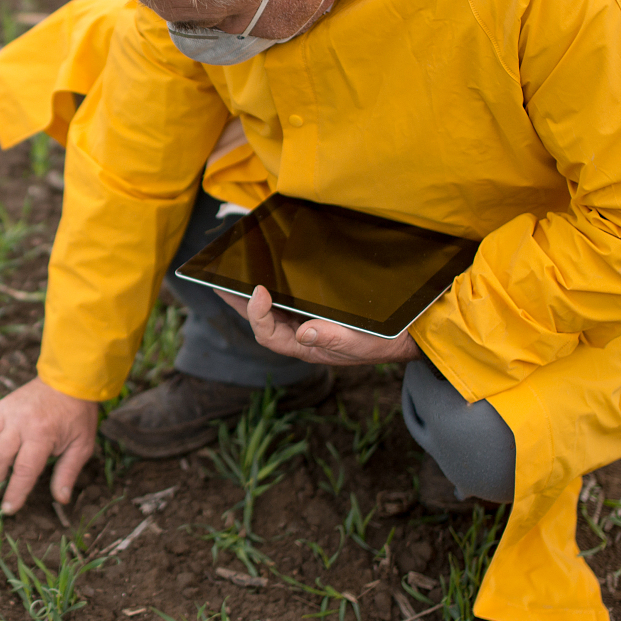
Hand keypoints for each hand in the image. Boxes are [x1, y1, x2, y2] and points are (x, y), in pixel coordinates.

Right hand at [0, 377, 99, 513]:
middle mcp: (20, 423)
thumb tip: (61, 499)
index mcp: (42, 435)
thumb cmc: (77, 415)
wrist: (69, 379)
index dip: (15, 491)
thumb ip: (68, 472)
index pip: (24, 469)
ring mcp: (6, 412)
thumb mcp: (82, 444)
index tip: (7, 509)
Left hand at [219, 286, 420, 364]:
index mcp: (305, 347)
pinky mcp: (315, 307)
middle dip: (238, 303)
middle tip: (216, 283)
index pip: (269, 333)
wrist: (403, 333)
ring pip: (271, 309)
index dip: (258, 314)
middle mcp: (300, 335)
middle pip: (261, 319)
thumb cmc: (381, 341)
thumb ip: (331, 337)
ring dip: (251, 294)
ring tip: (231, 275)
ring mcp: (305, 321)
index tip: (258, 291)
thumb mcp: (358, 342)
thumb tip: (303, 331)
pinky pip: (287, 298)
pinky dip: (274, 287)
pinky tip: (266, 273)